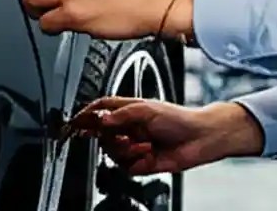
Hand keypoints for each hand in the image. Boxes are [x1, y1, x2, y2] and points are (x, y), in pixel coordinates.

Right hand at [69, 98, 263, 174]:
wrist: (199, 138)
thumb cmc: (179, 118)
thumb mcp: (147, 109)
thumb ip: (121, 114)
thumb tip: (101, 118)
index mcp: (129, 111)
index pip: (101, 110)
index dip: (87, 115)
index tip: (76, 122)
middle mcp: (130, 129)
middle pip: (103, 135)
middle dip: (111, 138)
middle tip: (123, 136)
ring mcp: (135, 146)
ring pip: (113, 153)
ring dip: (126, 150)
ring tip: (142, 145)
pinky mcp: (141, 163)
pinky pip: (126, 167)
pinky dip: (135, 162)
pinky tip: (148, 154)